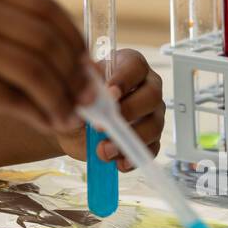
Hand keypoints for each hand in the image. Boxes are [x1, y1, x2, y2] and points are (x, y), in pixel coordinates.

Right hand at [0, 0, 95, 149]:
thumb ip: (20, 43)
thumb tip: (87, 70)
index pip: (44, 6)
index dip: (74, 37)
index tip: (87, 66)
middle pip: (45, 38)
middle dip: (74, 73)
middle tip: (89, 99)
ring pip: (35, 70)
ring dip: (62, 99)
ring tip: (71, 118)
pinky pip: (17, 100)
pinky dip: (42, 115)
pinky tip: (49, 126)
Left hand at [56, 49, 164, 170]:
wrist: (73, 126)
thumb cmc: (80, 99)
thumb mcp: (75, 90)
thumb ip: (83, 87)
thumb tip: (89, 84)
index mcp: (128, 66)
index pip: (135, 66)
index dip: (125, 79)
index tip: (110, 93)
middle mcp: (146, 87)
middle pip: (152, 95)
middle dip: (129, 111)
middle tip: (103, 124)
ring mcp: (152, 114)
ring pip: (154, 125)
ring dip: (129, 139)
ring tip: (103, 149)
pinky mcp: (151, 139)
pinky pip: (151, 149)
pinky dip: (134, 158)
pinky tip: (117, 162)